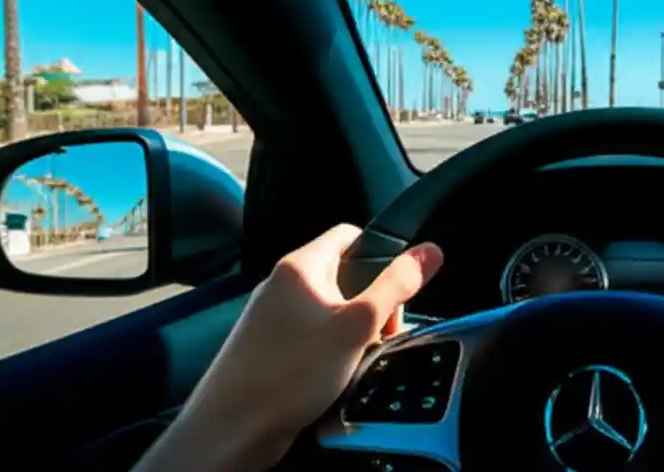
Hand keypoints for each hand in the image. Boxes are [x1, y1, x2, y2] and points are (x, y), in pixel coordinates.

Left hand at [135, 225, 443, 471]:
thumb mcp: (358, 326)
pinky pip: (314, 337)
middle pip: (345, 276)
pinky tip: (337, 376)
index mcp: (301, 266)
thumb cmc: (289, 373)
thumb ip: (396, 286)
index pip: (351, 235)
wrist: (233, 428)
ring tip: (359, 360)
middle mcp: (283, 285)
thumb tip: (430, 251)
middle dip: (372, 305)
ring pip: (331, 311)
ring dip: (354, 333)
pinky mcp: (270, 347)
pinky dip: (333, 352)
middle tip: (381, 334)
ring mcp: (273, 317)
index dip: (381, 255)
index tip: (397, 289)